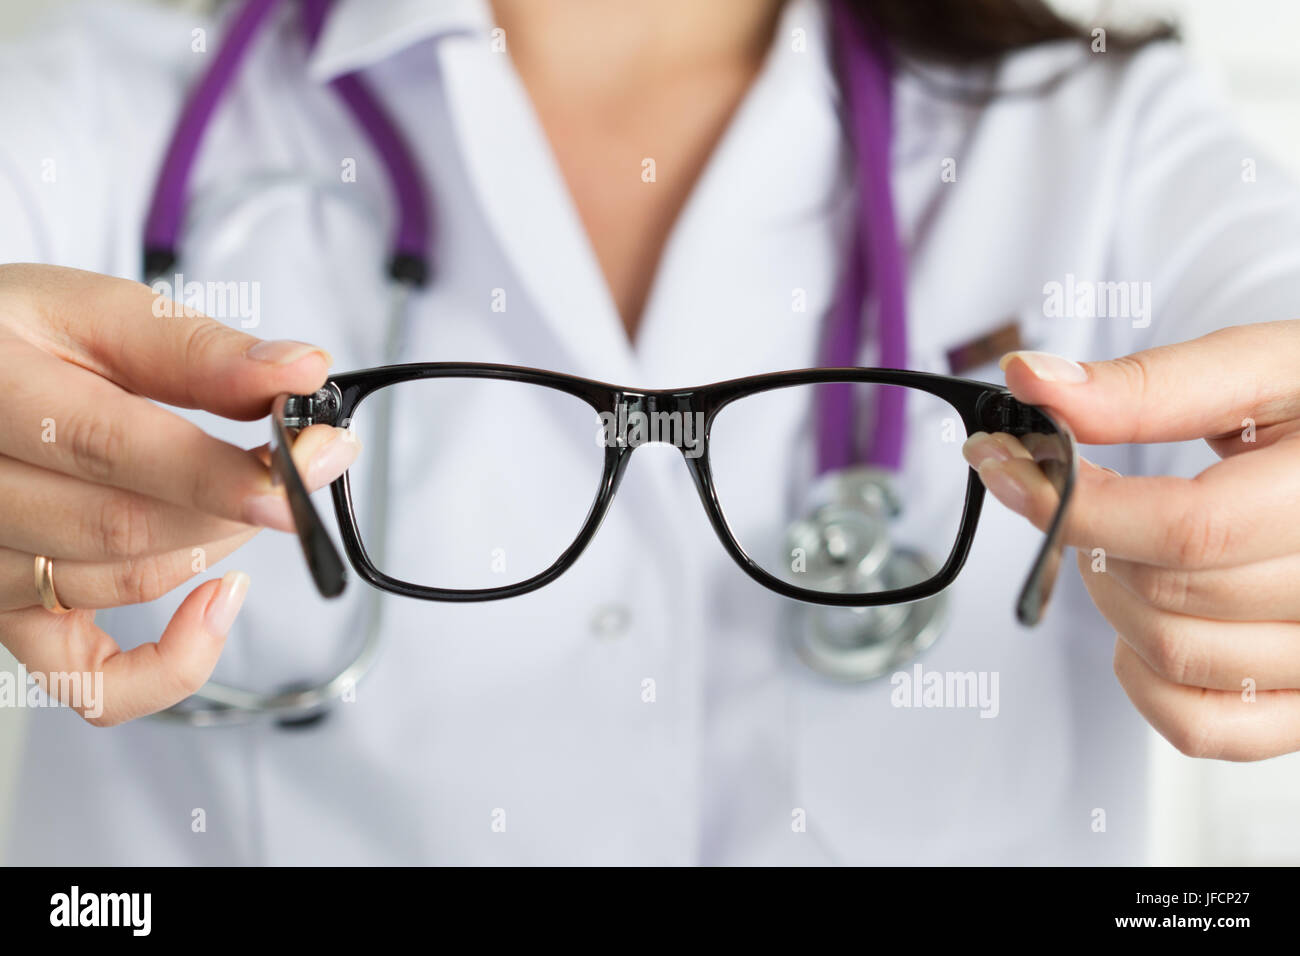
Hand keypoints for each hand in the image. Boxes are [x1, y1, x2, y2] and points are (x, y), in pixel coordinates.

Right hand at [0, 264, 356, 724]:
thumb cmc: (18, 338)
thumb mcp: (94, 311)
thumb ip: (195, 349)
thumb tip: (297, 371)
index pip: (112, 447)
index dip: (225, 468)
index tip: (315, 458)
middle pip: (126, 526)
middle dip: (237, 501)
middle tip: (296, 466)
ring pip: (125, 581)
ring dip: (214, 545)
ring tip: (239, 492)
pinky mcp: (9, 613)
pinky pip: (88, 683)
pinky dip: (170, 665)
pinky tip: (216, 605)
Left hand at [963, 321, 1299, 760]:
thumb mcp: (1262, 369)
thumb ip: (1149, 385)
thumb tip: (1032, 381)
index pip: (1184, 532)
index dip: (1073, 504)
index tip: (1003, 459)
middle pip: (1165, 594)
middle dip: (1087, 538)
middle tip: (1076, 492)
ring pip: (1173, 659)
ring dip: (1111, 600)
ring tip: (1120, 542)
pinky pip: (1202, 727)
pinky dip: (1144, 678)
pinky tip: (1144, 616)